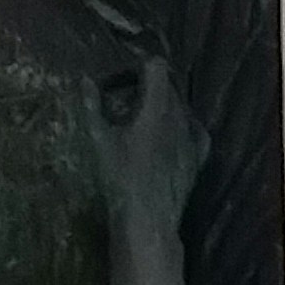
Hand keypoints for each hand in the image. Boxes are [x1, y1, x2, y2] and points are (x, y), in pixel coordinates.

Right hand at [94, 56, 205, 224]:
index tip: (120, 83)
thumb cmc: (120, 178)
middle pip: (167, 85)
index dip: (138, 67)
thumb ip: (92, 106)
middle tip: (123, 104)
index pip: (157, 66)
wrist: (148, 218)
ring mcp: (191, 137)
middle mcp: (179, 115)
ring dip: (162, 107)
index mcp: (156, 106)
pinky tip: (171, 136)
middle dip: (146, 87)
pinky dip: (183, 126)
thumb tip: (86, 80)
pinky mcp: (198, 157)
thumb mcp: (99, 140)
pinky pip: (196, 130)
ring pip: (180, 106)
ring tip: (141, 124)